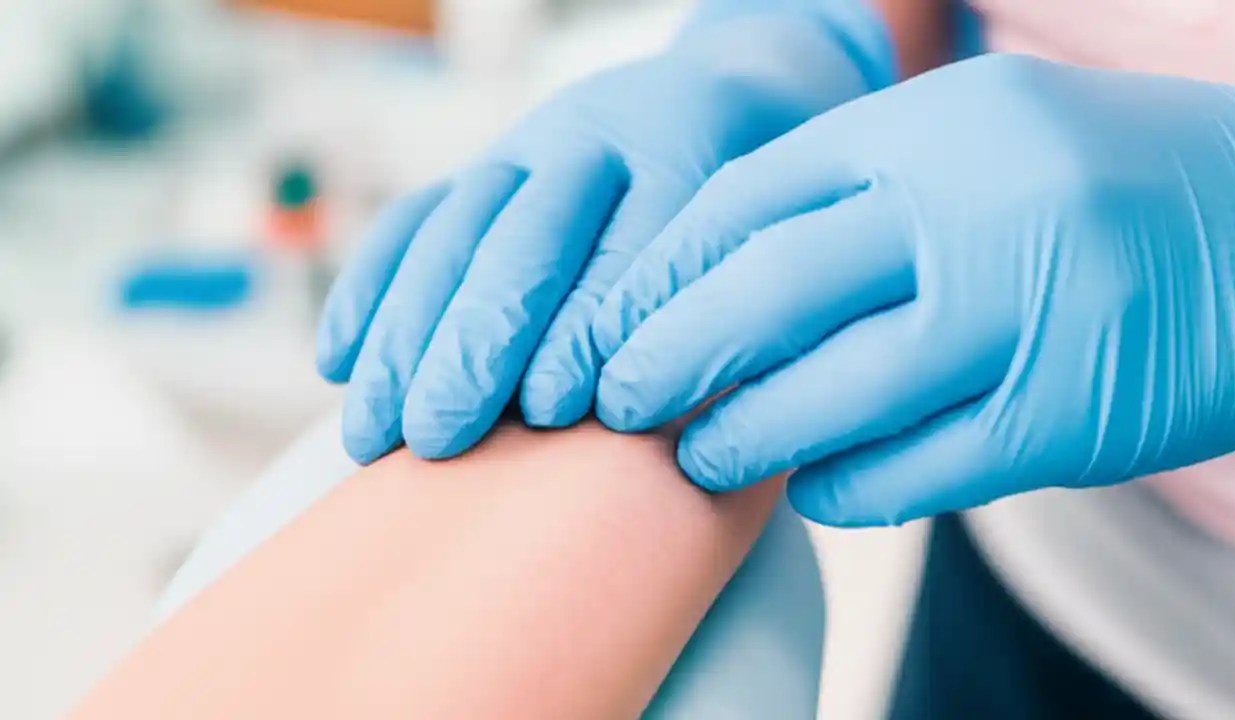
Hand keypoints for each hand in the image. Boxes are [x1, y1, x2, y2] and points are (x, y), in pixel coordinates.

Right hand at [316, 16, 875, 463]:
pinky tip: (341, 361)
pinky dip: (373, 290)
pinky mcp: (485, 165)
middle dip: (473, 344)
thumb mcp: (777, 230)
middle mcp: (595, 140)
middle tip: (439, 437)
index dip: (583, 331)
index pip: (625, 250)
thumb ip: (729, 302)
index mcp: (685, 151)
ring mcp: (529, 146)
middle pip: (522, 240)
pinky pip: (414, 219)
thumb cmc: (760, 202)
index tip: (549, 413)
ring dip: (405, 335)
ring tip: (376, 431)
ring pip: (453, 232)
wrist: (732, 89)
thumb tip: (683, 419)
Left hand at [592, 54, 1234, 525]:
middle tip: (613, 403)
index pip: (749, 200)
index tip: (606, 326)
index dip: (661, 272)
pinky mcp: (1069, 409)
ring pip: (839, 387)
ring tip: (696, 459)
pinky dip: (850, 482)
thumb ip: (856, 188)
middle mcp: (972, 205)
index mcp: (931, 124)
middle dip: (669, 354)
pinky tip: (812, 488)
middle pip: (771, 289)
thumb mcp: (973, 137)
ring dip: (747, 434)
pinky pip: (923, 464)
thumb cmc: (1097, 181)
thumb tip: (720, 275)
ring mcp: (1026, 307)